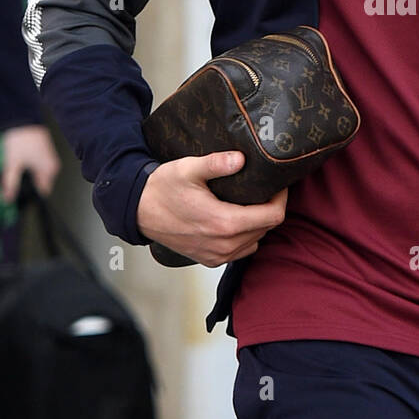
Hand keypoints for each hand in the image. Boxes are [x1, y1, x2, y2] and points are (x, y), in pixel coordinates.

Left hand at [0, 125, 60, 202]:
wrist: (23, 120)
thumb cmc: (21, 140)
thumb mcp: (12, 164)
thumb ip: (10, 184)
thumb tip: (8, 198)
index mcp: (49, 171)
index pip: (43, 192)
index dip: (31, 196)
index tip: (20, 195)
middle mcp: (53, 166)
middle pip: (41, 184)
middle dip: (28, 185)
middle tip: (14, 180)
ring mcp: (50, 159)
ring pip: (39, 175)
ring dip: (28, 176)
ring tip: (17, 168)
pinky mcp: (46, 154)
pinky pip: (39, 167)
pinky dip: (30, 168)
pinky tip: (21, 162)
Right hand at [136, 151, 287, 265]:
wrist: (138, 210)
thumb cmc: (163, 188)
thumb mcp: (188, 169)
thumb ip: (216, 164)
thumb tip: (241, 159)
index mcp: (224, 223)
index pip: (273, 216)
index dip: (281, 199)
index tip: (278, 184)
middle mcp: (224, 244)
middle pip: (266, 228)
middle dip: (270, 208)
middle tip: (266, 189)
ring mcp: (217, 255)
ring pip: (256, 241)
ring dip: (258, 224)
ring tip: (252, 203)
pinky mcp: (210, 260)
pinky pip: (240, 251)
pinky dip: (245, 236)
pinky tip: (236, 219)